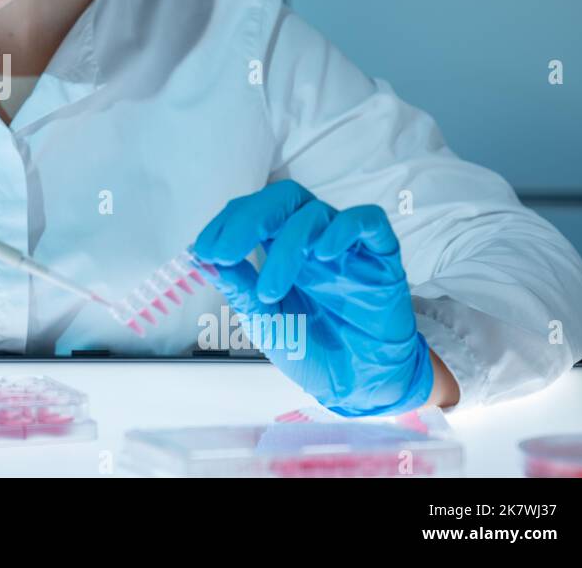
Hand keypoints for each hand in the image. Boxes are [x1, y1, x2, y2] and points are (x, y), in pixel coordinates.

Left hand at [191, 179, 433, 416]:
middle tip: (224, 253)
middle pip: (283, 198)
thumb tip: (201, 256)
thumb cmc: (309, 346)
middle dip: (249, 219)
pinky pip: (367, 221)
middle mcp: (312, 238)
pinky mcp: (380, 255)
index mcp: (281, 247)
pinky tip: (323, 254)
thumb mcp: (264, 318)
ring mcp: (345, 245)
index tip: (204, 250)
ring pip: (314, 213)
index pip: (253, 212)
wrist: (355, 383)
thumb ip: (239, 285)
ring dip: (285, 247)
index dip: (227, 223)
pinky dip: (342, 229)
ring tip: (271, 292)